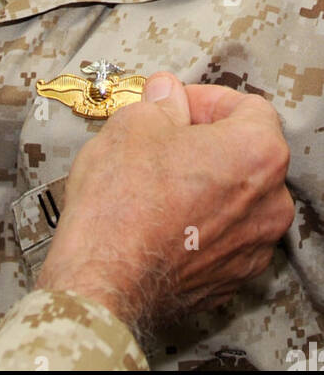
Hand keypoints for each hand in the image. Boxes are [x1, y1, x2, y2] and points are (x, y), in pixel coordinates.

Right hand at [37, 72, 293, 336]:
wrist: (104, 279)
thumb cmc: (122, 203)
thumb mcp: (134, 124)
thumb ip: (161, 103)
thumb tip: (166, 95)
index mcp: (256, 154)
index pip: (248, 108)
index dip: (205, 99)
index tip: (175, 104)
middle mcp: (270, 203)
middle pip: (246, 154)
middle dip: (207, 141)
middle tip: (163, 138)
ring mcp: (254, 246)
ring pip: (235, 197)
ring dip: (205, 182)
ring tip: (158, 180)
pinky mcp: (232, 277)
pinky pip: (223, 235)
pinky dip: (200, 221)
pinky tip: (161, 216)